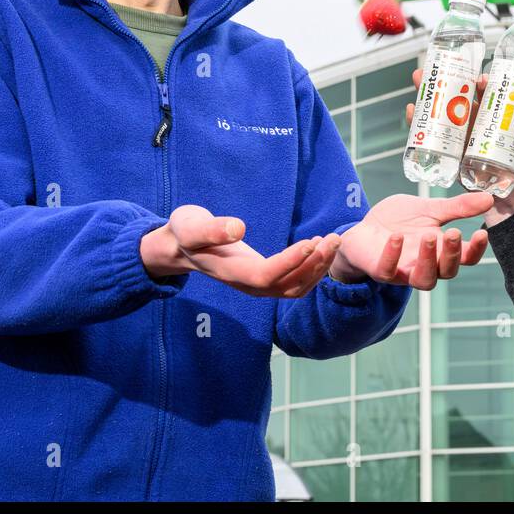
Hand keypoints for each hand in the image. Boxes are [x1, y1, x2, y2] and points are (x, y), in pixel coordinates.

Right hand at [141, 204, 337, 298]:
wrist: (180, 247)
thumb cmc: (185, 233)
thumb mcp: (191, 226)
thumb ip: (210, 229)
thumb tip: (238, 228)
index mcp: (231, 272)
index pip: (267, 275)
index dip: (291, 262)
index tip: (312, 242)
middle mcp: (247, 285)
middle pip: (288, 286)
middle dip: (314, 265)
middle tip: (334, 238)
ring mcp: (257, 285)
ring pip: (295, 288)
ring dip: (319, 268)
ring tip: (334, 241)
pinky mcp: (264, 280)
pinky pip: (295, 283)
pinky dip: (313, 269)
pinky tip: (322, 248)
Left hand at [329, 192, 494, 289]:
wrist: (364, 228)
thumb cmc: (399, 222)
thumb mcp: (430, 209)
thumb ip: (457, 207)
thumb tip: (489, 198)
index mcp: (441, 250)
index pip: (466, 258)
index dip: (476, 250)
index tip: (482, 233)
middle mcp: (426, 265)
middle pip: (447, 272)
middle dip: (452, 254)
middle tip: (453, 233)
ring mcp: (403, 271)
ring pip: (423, 281)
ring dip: (428, 261)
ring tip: (429, 237)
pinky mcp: (381, 271)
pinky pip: (388, 271)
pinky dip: (393, 255)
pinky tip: (397, 237)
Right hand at [404, 67, 513, 188]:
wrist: (505, 193)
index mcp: (488, 114)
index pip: (481, 92)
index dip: (479, 81)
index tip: (480, 78)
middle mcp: (470, 120)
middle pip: (453, 94)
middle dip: (441, 79)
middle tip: (433, 69)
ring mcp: (456, 134)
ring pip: (437, 109)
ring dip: (425, 93)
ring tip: (418, 80)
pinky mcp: (446, 149)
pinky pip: (428, 134)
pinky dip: (417, 122)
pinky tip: (411, 111)